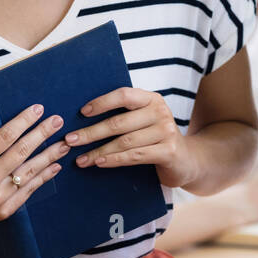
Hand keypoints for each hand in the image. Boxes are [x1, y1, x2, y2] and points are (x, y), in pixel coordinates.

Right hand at [0, 87, 66, 228]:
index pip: (5, 137)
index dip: (23, 121)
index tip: (38, 109)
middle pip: (22, 152)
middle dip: (42, 134)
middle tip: (58, 121)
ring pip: (29, 173)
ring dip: (49, 157)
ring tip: (64, 143)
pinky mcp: (4, 210)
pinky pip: (28, 192)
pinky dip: (43, 178)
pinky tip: (55, 166)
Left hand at [66, 87, 194, 187]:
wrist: (187, 159)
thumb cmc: (155, 138)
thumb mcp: (143, 120)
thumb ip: (123, 115)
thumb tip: (83, 118)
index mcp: (151, 98)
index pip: (123, 95)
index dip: (101, 103)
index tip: (81, 113)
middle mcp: (160, 111)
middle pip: (118, 122)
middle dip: (91, 132)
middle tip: (70, 140)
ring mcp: (166, 131)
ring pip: (124, 142)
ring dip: (98, 151)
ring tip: (80, 159)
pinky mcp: (168, 151)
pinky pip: (134, 156)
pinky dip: (114, 160)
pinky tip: (99, 162)